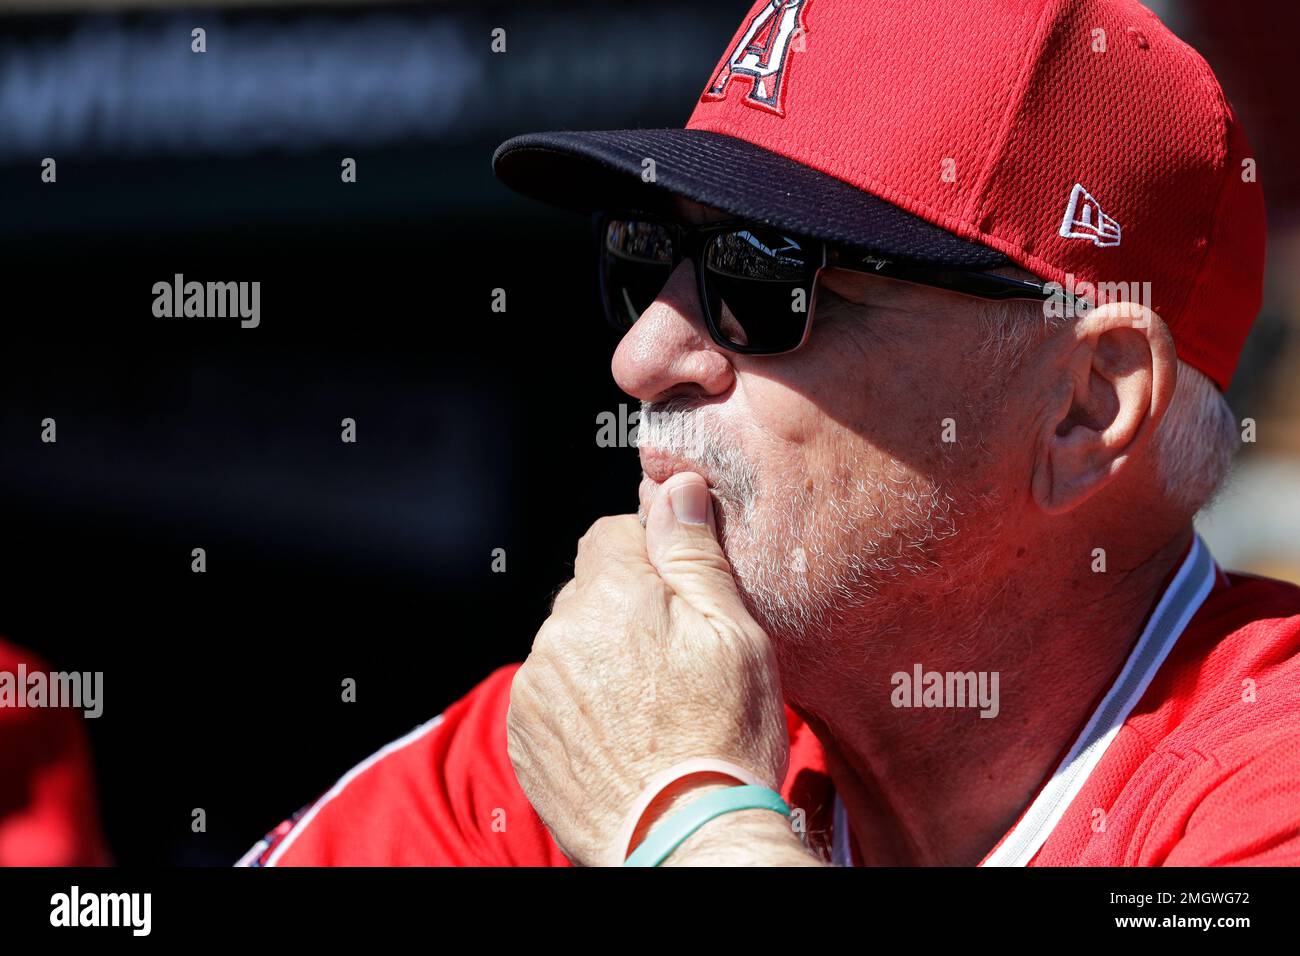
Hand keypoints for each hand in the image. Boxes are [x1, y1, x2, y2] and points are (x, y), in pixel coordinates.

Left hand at [506, 472, 790, 866]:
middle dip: (625, 610)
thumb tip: (674, 486)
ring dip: (599, 657)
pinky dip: (578, 703)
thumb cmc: (721, 738)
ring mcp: (534, 686)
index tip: (680, 602)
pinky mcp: (524, 732)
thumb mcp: (733, 633)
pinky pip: (550, 692)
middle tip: (674, 662)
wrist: (684, 838)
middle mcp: (558, 632)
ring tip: (649, 707)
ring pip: (569, 643)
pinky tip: (619, 733)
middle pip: (589, 590)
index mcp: (610, 593)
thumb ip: (693, 553)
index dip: (652, 560)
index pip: (612, 534)